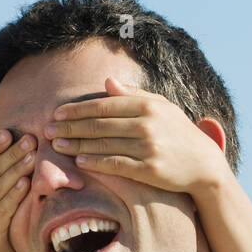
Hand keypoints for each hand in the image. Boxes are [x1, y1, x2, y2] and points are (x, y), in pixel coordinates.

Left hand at [45, 77, 227, 197]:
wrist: (204, 165)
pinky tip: (79, 161)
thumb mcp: (162, 108)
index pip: (104, 105)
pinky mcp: (150, 170)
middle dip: (70, 127)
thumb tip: (107, 82)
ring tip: (56, 145)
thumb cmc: (178, 134)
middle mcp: (147, 124)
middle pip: (99, 124)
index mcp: (147, 105)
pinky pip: (116, 165)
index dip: (77, 109)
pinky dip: (96, 162)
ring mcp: (148, 147)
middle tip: (47, 130)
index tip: (56, 113)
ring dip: (76, 145)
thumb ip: (134, 95)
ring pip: (104, 144)